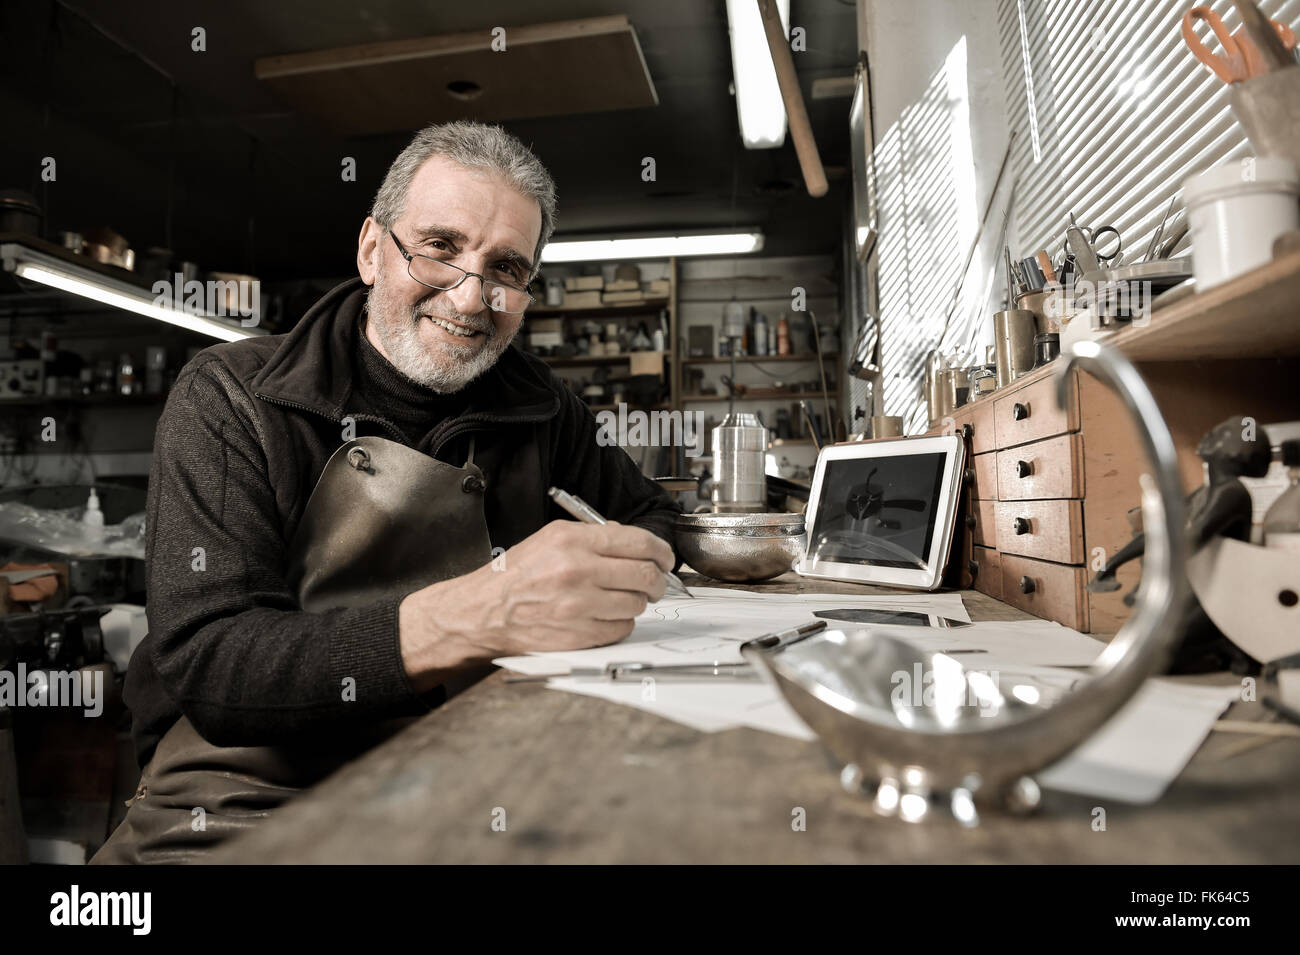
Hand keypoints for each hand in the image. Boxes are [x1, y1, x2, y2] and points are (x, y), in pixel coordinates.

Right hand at [398, 520, 673, 688]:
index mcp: (573, 541)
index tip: (665, 559)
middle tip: (654, 583)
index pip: (640, 543)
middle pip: (646, 576)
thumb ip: (595, 536)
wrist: (485, 612)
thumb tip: (633, 542)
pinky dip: (619, 623)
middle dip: (657, 580)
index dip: (662, 552)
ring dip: (635, 602)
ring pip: (636, 604)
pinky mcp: (579, 635)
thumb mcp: (551, 538)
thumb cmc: (517, 575)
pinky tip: (602, 615)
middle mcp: (578, 571)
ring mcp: (579, 606)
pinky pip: (621, 629)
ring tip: (617, 598)